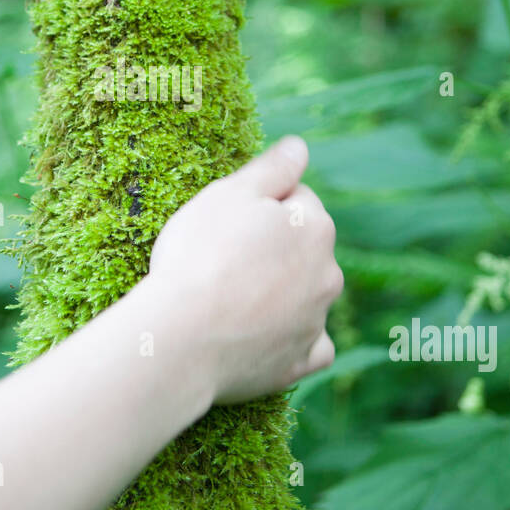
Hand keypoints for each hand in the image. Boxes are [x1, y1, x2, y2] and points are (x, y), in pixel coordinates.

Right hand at [145, 135, 342, 404]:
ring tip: (230, 300)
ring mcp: (316, 321)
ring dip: (280, 293)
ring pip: (304, 296)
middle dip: (273, 250)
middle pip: (302, 249)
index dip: (258, 206)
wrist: (181, 337)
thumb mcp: (228, 194)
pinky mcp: (300, 362)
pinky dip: (291, 340)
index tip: (225, 223)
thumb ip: (272, 168)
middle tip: (221, 260)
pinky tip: (262, 337)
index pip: (296, 200)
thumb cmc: (199, 257)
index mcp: (315, 226)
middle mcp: (328, 274)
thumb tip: (300, 147)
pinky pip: (307, 347)